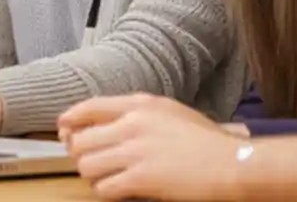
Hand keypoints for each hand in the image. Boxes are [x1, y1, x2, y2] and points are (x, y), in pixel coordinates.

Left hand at [58, 93, 243, 200]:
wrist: (231, 163)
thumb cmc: (206, 141)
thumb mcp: (171, 112)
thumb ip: (138, 113)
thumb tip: (107, 124)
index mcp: (140, 104)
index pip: (89, 107)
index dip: (70, 121)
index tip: (64, 131)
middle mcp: (132, 124)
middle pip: (81, 140)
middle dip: (81, 154)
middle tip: (93, 162)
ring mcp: (135, 151)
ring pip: (86, 165)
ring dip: (93, 175)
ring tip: (108, 178)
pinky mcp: (141, 178)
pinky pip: (103, 188)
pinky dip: (107, 192)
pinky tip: (120, 190)